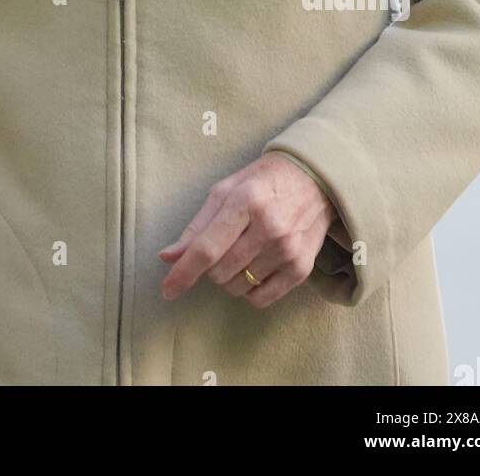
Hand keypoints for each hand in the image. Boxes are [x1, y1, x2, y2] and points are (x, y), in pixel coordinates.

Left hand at [158, 154, 339, 308]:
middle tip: (223, 244)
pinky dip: (250, 289)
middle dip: (210, 266)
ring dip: (230, 276)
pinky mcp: (301, 268)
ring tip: (243, 250)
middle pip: (219, 272)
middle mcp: (268, 227)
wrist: (311, 179)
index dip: (183, 272)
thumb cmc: (261, 183)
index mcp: (244, 201)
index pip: (206, 248)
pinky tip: (255, 267)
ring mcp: (287, 249)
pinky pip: (261, 299)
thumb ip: (197, 226)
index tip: (167, 290)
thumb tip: (168, 257)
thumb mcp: (225, 191)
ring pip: (238, 287)